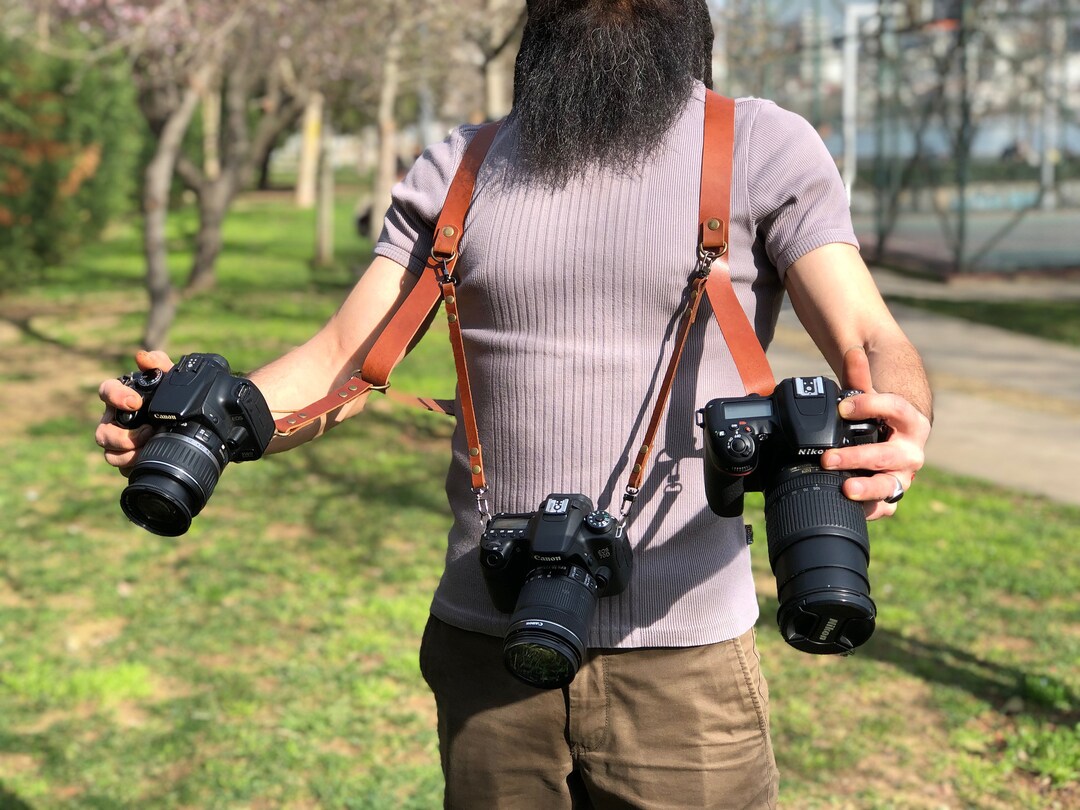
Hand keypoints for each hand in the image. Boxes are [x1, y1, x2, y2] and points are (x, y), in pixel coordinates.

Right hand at [95, 350, 173, 475]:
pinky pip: (122, 467)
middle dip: (122, 436)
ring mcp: (119, 442)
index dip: (116, 397)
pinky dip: (134, 465)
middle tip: (148, 432)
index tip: (135, 402)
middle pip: (102, 432)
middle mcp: (116, 420)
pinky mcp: (128, 458)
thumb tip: (143, 357)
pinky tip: (149, 460)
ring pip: (109, 453)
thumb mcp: (170, 380)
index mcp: (123, 397)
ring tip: (149, 448)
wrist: (191, 426)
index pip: (106, 391)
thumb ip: (159, 364)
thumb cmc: (171, 399)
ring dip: (128, 454)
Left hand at [820, 347, 930, 519]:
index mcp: (910, 421)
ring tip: (846, 488)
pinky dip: (871, 510)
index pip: (895, 409)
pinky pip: (885, 507)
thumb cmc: (881, 418)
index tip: (842, 407)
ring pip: (890, 485)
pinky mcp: (892, 495)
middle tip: (829, 458)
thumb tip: (852, 352)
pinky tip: (853, 509)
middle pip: (889, 455)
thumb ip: (859, 378)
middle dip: (859, 456)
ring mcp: (902, 475)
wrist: (896, 441)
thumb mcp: (871, 397)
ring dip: (869, 488)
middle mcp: (911, 451)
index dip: (870, 406)